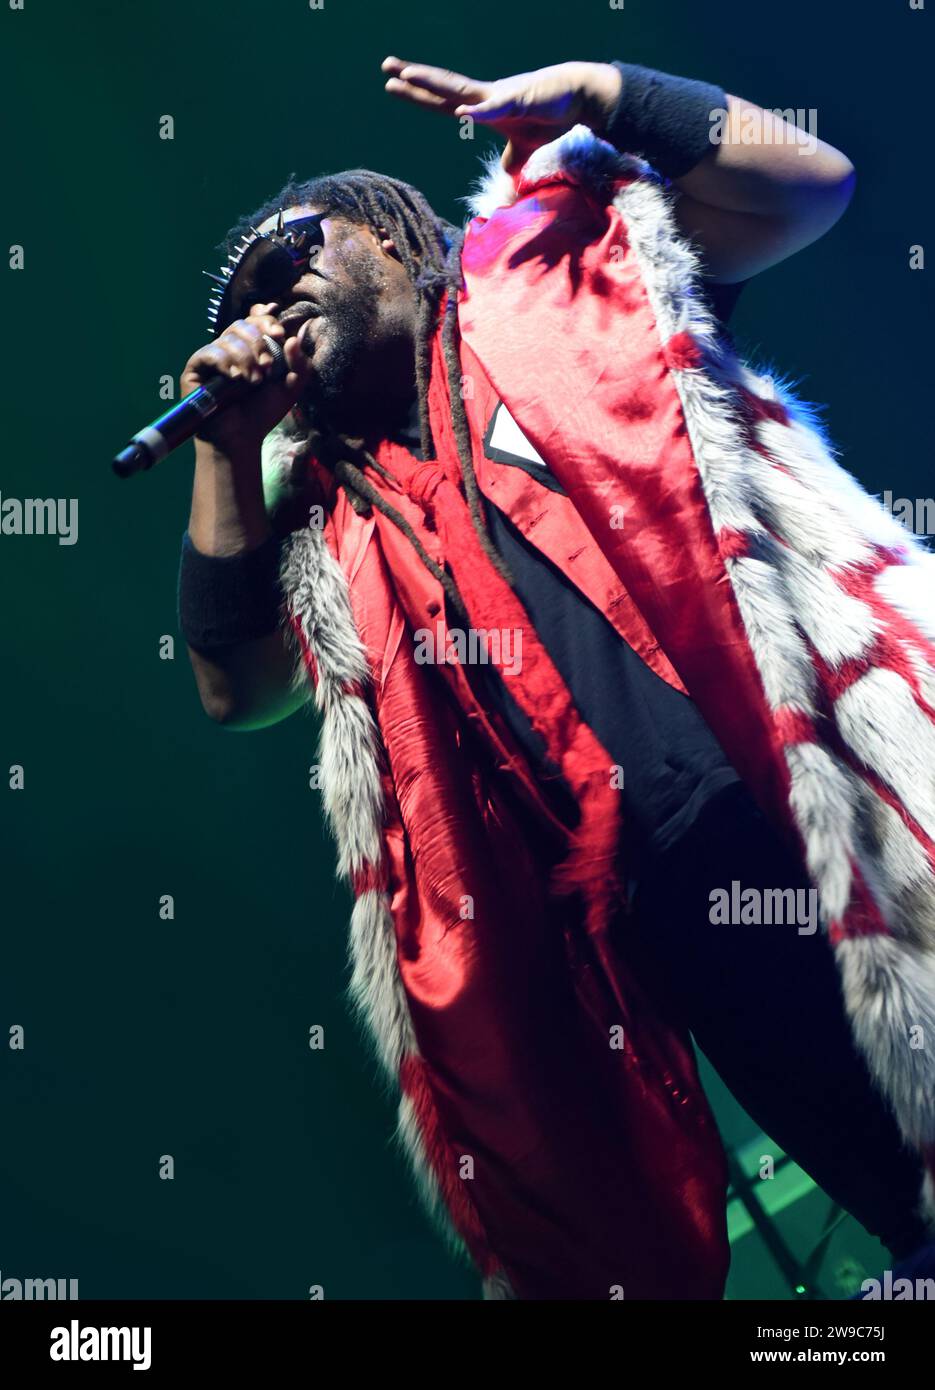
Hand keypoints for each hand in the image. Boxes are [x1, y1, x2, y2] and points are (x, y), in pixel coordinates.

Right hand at [179, 302, 313, 459]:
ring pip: (227, 338)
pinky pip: (209, 352)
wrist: (241, 438)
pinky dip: (225, 362)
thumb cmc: (263, 413)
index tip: (279, 334)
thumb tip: (294, 338)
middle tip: (268, 367)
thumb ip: (300, 364)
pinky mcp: (196, 368)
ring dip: (245, 358)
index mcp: (252, 347)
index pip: (256, 319)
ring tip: (254, 381)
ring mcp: (212, 356)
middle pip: (242, 324)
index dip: (266, 321)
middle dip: (258, 342)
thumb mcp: (290, 388)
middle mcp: (231, 348)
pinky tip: (236, 378)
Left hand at [382, 57, 621, 174]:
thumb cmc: (549, 118)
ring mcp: (500, 97)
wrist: (576, 99)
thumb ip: (511, 165)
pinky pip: (496, 108)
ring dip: (434, 82)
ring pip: (460, 89)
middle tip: (385, 66)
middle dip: (414, 78)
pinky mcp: (520, 100)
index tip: (393, 85)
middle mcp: (485, 98)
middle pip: (443, 88)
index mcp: (482, 109)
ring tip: (408, 74)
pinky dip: (479, 111)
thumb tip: (506, 185)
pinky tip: (461, 110)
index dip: (418, 95)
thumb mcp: (524, 150)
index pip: (442, 102)